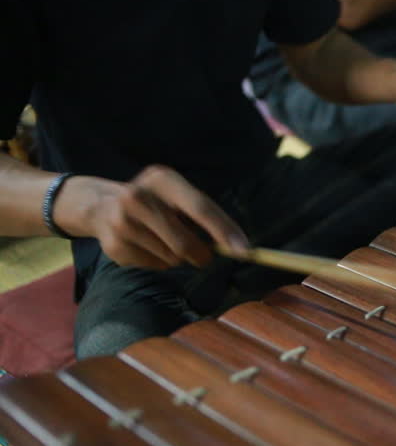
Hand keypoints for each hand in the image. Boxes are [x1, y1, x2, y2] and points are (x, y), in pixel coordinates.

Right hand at [54, 165, 249, 269]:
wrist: (101, 206)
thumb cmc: (155, 202)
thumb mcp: (176, 195)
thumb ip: (204, 215)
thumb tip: (238, 246)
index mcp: (162, 179)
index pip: (201, 207)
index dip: (224, 231)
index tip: (244, 250)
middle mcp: (138, 197)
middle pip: (185, 242)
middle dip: (201, 255)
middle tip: (205, 257)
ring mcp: (122, 222)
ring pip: (171, 258)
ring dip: (178, 258)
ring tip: (165, 241)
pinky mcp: (115, 246)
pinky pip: (154, 266)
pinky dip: (159, 263)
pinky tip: (146, 246)